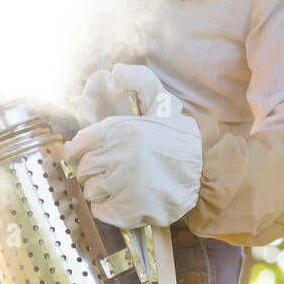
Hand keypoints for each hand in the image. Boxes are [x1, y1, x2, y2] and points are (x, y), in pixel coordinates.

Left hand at [63, 73, 201, 229]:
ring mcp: (126, 185)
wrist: (205, 169)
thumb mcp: (161, 103)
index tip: (82, 155)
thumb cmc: (178, 137)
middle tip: (109, 170)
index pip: (79, 144)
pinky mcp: (131, 210)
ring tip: (119, 185)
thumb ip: (140, 80)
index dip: (77, 151)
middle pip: (84, 170)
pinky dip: (108, 208)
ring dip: (101, 190)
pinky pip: (102, 212)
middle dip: (93, 170)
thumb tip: (115, 71)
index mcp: (121, 130)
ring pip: (91, 191)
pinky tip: (123, 199)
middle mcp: (121, 156)